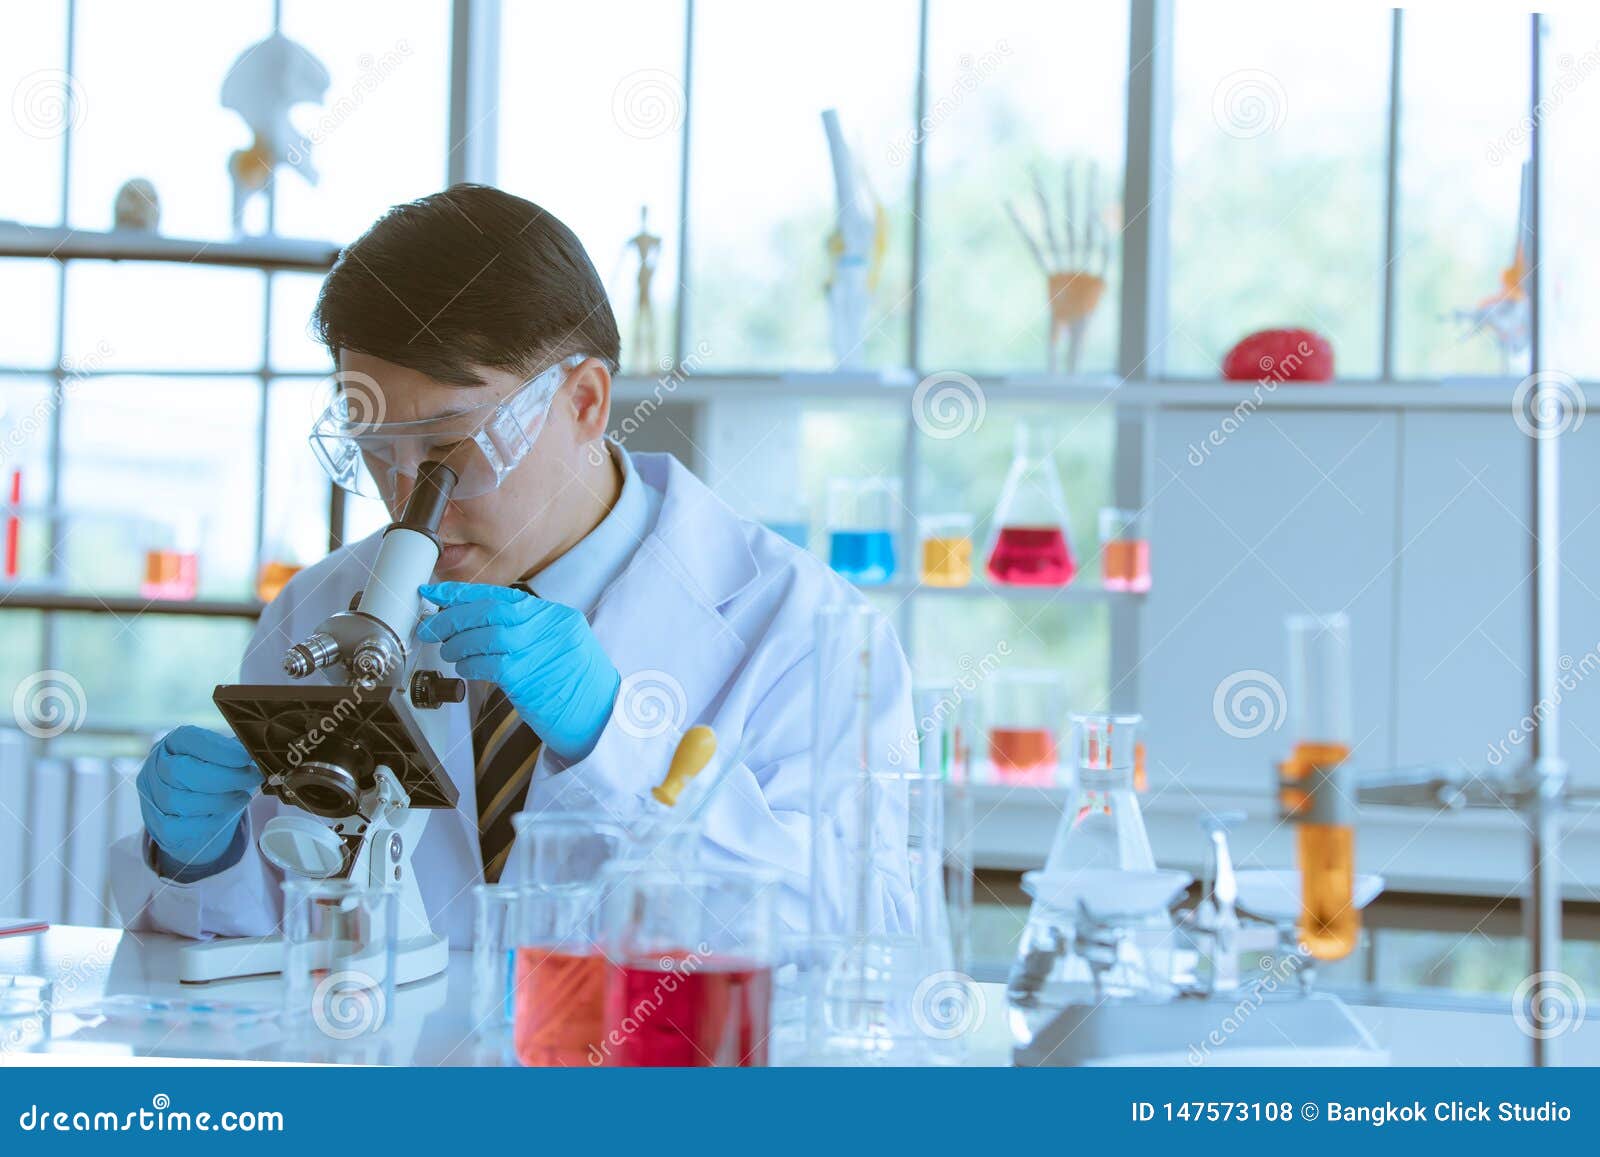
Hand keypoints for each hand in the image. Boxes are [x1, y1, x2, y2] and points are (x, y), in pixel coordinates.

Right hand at [137, 726, 260, 876]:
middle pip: (183, 771)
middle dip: (224, 777)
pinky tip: (223, 817)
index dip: (220, 749)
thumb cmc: (213, 779)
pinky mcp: (158, 825)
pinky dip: (207, 823)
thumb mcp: (223, 759)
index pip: (190, 739)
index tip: (247, 757)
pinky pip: (179, 826)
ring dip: (219, 801)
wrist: (193, 817)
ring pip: (181, 800)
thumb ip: (237, 752)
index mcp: (174, 743)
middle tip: (252, 778)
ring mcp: (153, 797)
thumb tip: (261, 751)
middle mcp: (157, 767)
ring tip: (242, 797)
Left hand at [418, 581, 619, 759]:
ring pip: (482, 635)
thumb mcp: (561, 646)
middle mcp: (547, 626)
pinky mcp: (524, 675)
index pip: (501, 596)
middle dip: (452, 617)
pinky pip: (484, 663)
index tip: (437, 592)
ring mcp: (535, 649)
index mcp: (555, 616)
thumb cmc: (579, 687)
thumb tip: (480, 625)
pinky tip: (463, 668)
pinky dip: (467, 664)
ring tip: (448, 651)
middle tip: (431, 626)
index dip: (463, 593)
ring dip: (456, 643)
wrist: (599, 717)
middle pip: (488, 610)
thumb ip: (528, 632)